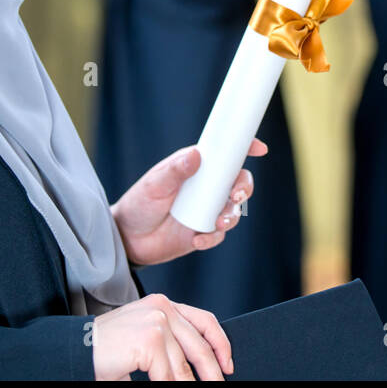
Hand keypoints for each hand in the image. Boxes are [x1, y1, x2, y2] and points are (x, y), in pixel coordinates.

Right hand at [92, 293, 231, 379]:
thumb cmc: (108, 349)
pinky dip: (167, 387)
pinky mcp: (150, 340)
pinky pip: (167, 377)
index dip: (221, 344)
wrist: (76, 349)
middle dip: (213, 373)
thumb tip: (198, 368)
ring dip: (188, 386)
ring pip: (183, 368)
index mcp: (163, 304)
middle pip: (201, 346)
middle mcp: (163, 308)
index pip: (205, 321)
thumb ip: (170, 342)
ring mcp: (157, 322)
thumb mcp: (145, 337)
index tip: (228, 365)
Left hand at [111, 140, 266, 266]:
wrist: (127, 238)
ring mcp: (206, 210)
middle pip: (238, 182)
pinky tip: (197, 240)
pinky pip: (217, 235)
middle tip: (236, 195)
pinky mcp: (203, 232)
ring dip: (231, 216)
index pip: (225, 154)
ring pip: (233, 210)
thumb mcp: (154, 184)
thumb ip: (175, 170)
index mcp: (196, 167)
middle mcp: (206, 187)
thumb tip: (196, 155)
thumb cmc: (139, 203)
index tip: (258, 148)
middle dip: (244, 187)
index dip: (244, 148)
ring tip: (218, 223)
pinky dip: (212, 237)